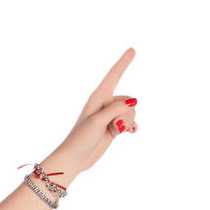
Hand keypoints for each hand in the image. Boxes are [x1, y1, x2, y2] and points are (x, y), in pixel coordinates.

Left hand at [50, 47, 138, 177]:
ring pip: (131, 112)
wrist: (75, 159)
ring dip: (128, 122)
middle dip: (126, 113)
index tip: (132, 49)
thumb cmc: (80, 139)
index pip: (113, 75)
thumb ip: (117, 109)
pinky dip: (132, 126)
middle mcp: (104, 104)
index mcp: (98, 97)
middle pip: (128, 100)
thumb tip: (134, 101)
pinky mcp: (113, 127)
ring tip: (114, 131)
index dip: (123, 62)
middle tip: (112, 126)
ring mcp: (110, 116)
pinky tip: (130, 132)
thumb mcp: (98, 121)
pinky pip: (131, 121)